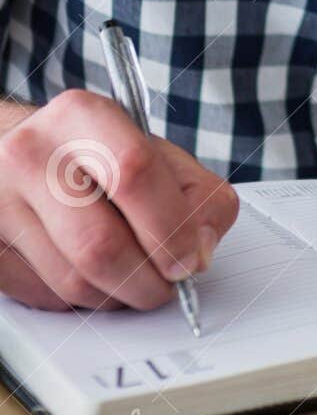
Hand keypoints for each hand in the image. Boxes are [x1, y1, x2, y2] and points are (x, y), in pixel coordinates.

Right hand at [0, 90, 239, 311]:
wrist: (21, 153)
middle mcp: (31, 153)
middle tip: (166, 284)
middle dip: (146, 281)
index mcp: (81, 115)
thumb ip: (197, 194)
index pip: (135, 173)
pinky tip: (86, 269)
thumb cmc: (94, 156)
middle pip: (100, 244)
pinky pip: (45, 299)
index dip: (172, 228)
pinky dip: (80, 299)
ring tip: (129, 274)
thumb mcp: (154, 150)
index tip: (190, 259)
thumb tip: (198, 252)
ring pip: (73, 283)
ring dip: (116, 295)